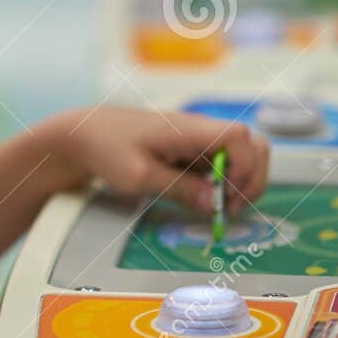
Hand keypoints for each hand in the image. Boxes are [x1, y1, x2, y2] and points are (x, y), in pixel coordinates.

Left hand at [44, 106, 268, 214]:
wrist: (84, 135)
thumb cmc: (106, 148)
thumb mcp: (138, 175)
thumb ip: (178, 188)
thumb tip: (214, 202)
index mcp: (189, 129)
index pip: (240, 137)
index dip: (244, 168)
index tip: (224, 196)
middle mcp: (200, 132)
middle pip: (254, 146)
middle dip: (251, 180)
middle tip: (227, 209)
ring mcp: (198, 142)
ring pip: (243, 157)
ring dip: (240, 184)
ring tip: (218, 207)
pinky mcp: (192, 153)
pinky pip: (222, 166)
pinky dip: (223, 185)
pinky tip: (205, 200)